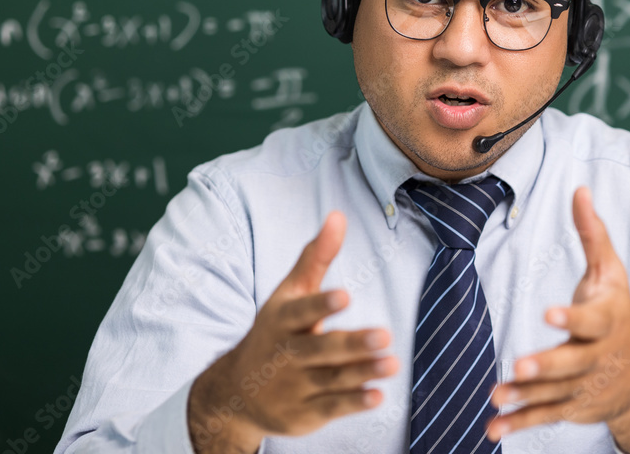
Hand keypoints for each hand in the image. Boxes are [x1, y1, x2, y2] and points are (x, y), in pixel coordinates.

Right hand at [187, 211, 398, 452]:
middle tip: (385, 334)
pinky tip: (377, 395)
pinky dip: (353, 402)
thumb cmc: (274, 331)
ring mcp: (294, 387)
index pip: (302, 311)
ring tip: (393, 363)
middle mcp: (286, 354)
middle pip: (321, 349)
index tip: (345, 295)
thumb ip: (315, 258)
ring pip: (331, 379)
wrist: (237, 391)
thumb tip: (338, 215)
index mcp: (282, 320)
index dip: (322, 304)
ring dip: (363, 372)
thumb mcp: (289, 294)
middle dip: (352, 343)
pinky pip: (331, 407)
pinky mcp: (305, 414)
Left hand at [487, 187, 629, 453]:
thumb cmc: (618, 311)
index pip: (590, 320)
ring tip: (497, 397)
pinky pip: (544, 417)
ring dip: (525, 396)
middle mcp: (597, 357)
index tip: (550, 313)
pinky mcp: (571, 406)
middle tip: (520, 364)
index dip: (572, 317)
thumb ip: (592, 233)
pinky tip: (493, 428)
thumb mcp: (611, 272)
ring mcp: (584, 386)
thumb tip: (579, 189)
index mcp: (606, 322)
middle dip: (546, 365)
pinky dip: (519, 424)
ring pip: (554, 393)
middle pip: (571, 363)